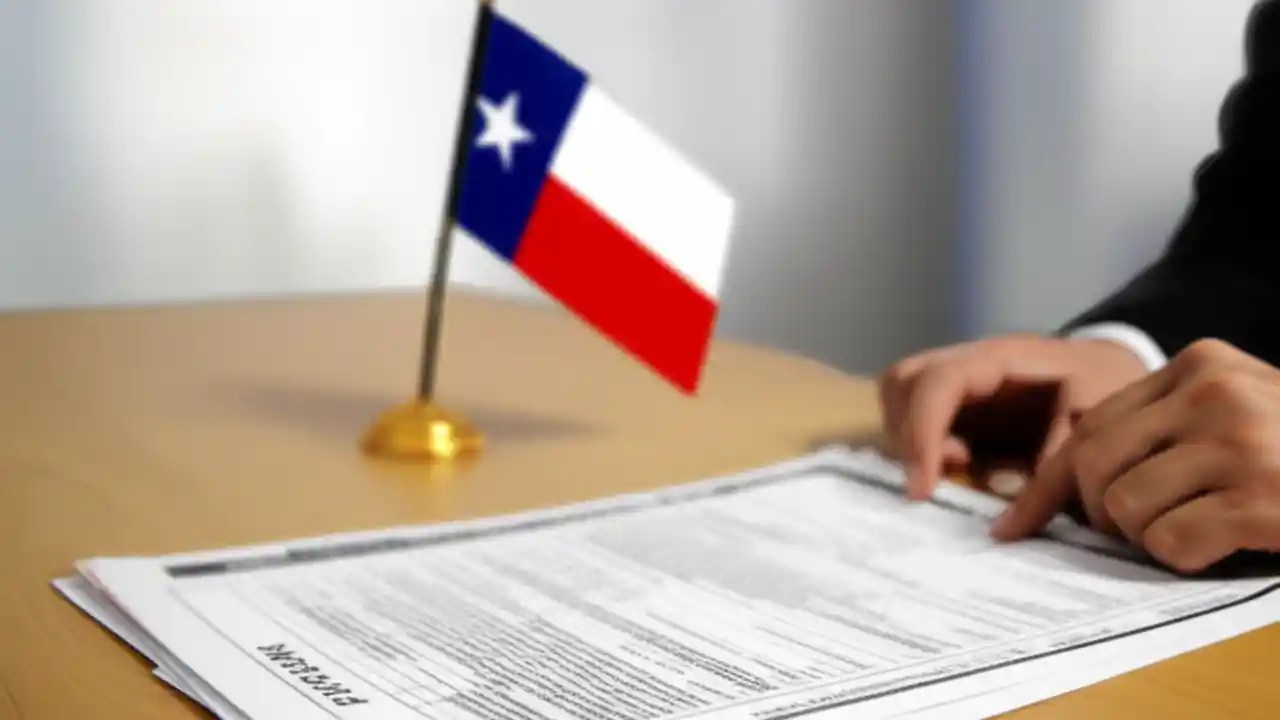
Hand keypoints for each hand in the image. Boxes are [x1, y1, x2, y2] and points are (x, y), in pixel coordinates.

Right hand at [880, 335, 1148, 499]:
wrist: (1121, 371)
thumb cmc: (1109, 388)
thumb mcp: (1099, 423)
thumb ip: (1055, 464)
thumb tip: (1007, 521)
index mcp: (1001, 358)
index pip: (938, 382)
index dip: (921, 433)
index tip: (924, 490)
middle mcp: (969, 364)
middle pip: (902, 381)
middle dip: (908, 435)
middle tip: (939, 478)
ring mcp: (960, 383)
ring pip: (900, 398)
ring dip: (911, 441)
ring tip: (957, 470)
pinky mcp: (960, 404)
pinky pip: (918, 419)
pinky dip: (924, 448)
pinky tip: (963, 468)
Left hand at [995, 339, 1279, 573]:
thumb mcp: (1232, 413)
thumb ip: (1162, 426)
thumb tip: (1066, 478)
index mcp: (1198, 364)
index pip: (1087, 427)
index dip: (1044, 484)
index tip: (1012, 525)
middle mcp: (1215, 392)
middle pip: (1092, 467)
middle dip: (1097, 514)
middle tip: (1136, 529)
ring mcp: (1241, 441)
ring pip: (1125, 509)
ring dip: (1151, 537)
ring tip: (1202, 527)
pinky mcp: (1264, 495)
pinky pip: (1172, 544)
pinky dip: (1185, 558)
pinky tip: (1225, 542)